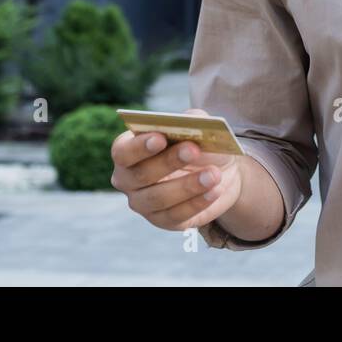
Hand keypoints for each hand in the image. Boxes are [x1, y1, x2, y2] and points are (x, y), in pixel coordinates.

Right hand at [110, 108, 243, 231]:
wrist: (219, 170)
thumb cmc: (198, 143)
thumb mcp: (198, 126)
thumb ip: (192, 120)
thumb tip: (193, 121)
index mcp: (128, 151)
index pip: (123, 151)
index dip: (139, 146)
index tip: (160, 138)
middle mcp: (129, 180)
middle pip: (141, 175)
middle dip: (168, 162)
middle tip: (193, 150)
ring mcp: (144, 203)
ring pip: (159, 198)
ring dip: (187, 186)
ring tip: (214, 174)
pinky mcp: (164, 221)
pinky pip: (177, 215)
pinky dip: (198, 202)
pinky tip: (215, 191)